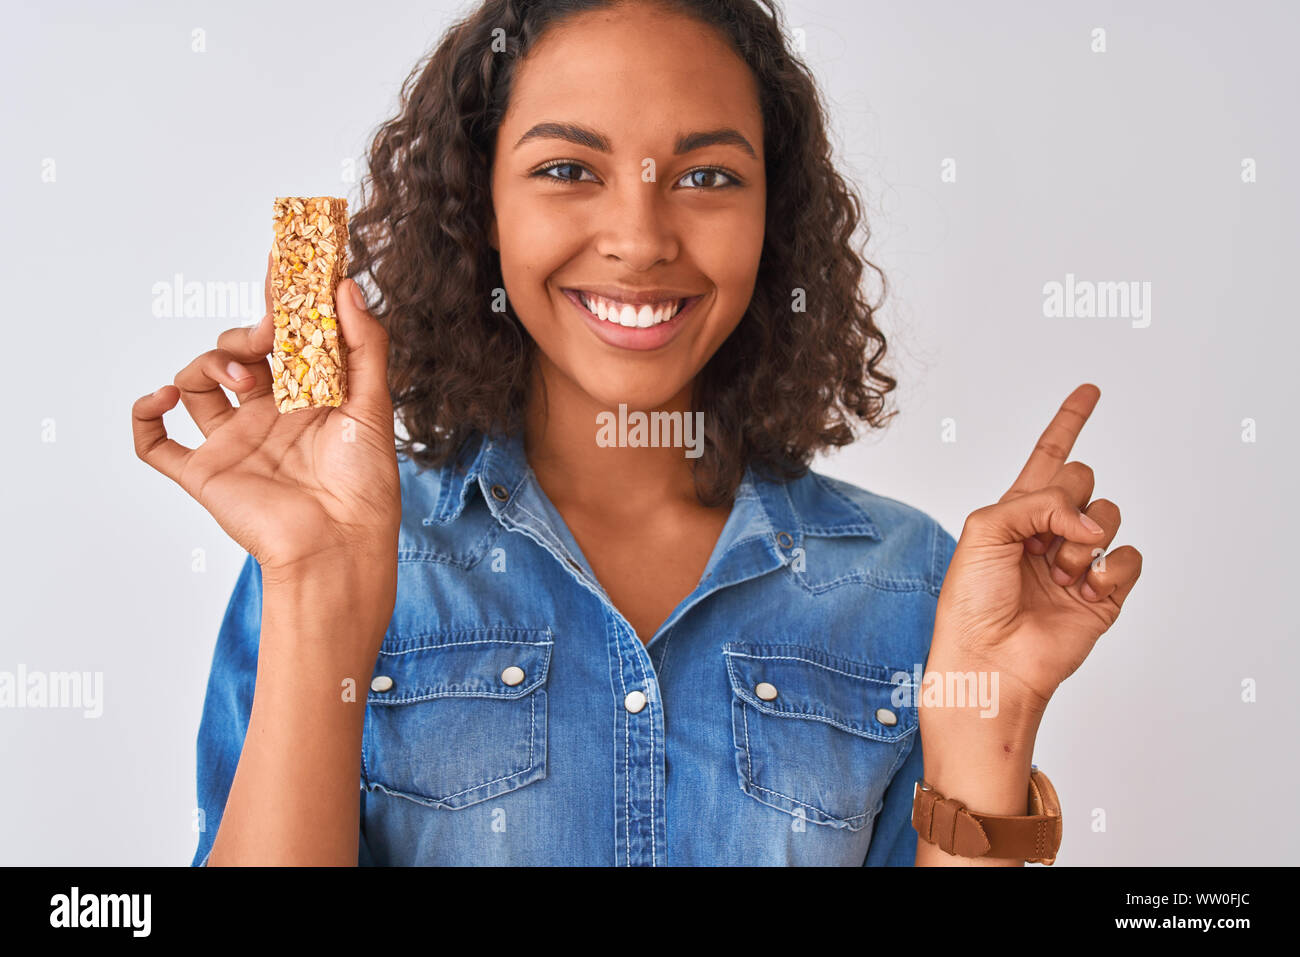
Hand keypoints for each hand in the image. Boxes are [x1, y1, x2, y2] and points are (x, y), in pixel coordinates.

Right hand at [131, 252, 400, 586]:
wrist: (339, 547)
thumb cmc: (365, 486)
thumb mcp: (375, 405)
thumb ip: (365, 343)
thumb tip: (345, 286)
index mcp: (308, 398)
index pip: (284, 337)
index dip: (279, 298)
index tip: (280, 261)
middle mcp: (267, 415)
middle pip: (235, 354)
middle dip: (243, 335)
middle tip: (264, 337)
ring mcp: (233, 442)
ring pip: (195, 383)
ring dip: (206, 364)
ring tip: (239, 377)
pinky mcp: (205, 473)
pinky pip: (154, 441)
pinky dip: (145, 414)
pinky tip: (163, 398)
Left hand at [929, 384, 1142, 717]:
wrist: (989, 658)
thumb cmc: (973, 599)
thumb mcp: (985, 528)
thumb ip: (1038, 502)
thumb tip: (1093, 523)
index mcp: (1015, 511)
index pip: (1048, 456)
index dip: (1069, 422)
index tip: (1090, 390)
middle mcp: (1049, 531)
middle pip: (1082, 478)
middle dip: (1065, 500)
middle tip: (1042, 539)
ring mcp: (1079, 561)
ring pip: (1109, 514)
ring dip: (1081, 541)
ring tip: (1056, 573)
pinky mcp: (1105, 593)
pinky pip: (1129, 557)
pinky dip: (1110, 568)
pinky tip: (1084, 588)